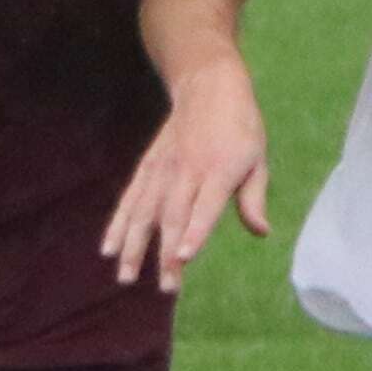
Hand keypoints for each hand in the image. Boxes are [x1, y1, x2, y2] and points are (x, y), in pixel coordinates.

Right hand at [101, 56, 270, 294]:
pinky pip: (130, 199)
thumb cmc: (240, 126)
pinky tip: (109, 248)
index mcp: (219, 170)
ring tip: (126, 277)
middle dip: (165, 253)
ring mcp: (163, 168)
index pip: (204, 207)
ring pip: (145, 211)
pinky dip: (118, 224)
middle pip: (172, 216)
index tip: (182, 258)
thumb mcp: (257, 158)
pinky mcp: (148, 166)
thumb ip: (253, 197)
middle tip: (167, 286)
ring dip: (134, 246)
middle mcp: (186, 171)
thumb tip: (261, 232)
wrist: (207, 84)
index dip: (194, 233)